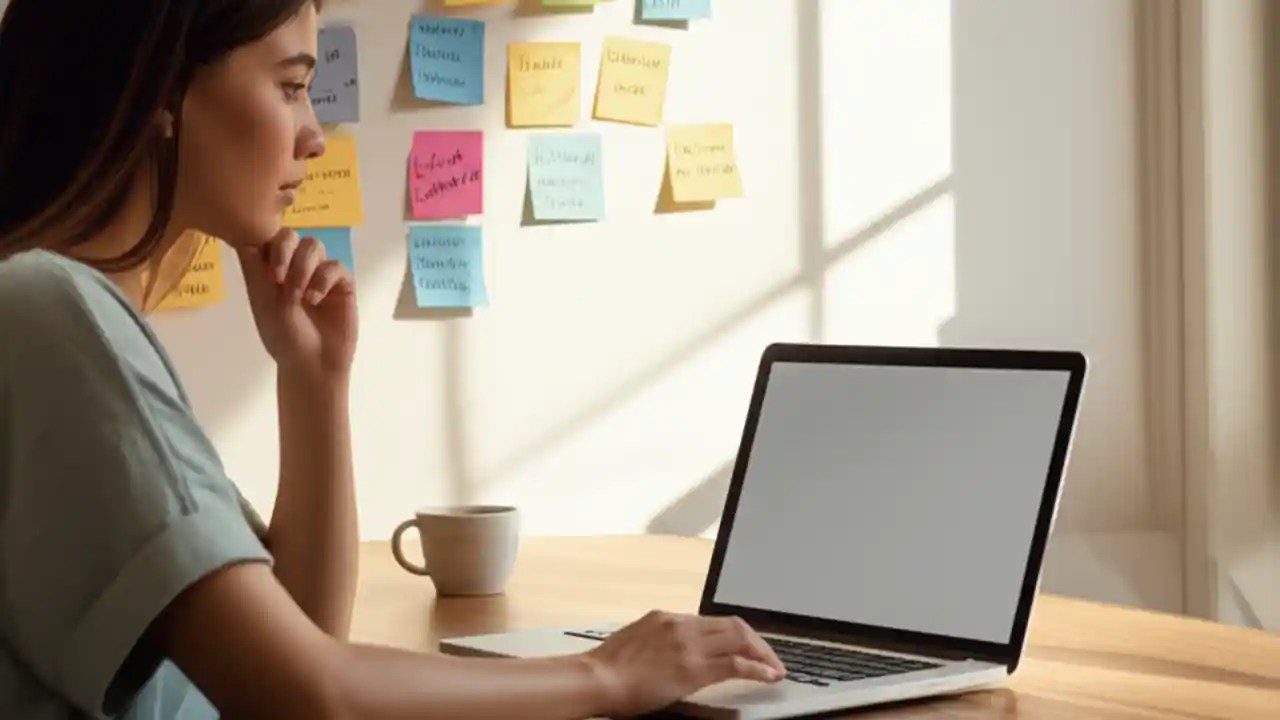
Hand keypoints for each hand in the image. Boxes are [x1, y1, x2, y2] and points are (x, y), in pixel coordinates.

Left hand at [237, 230, 357, 378]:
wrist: (312, 363)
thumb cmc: (283, 337)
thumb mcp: (262, 301)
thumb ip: (254, 269)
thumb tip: (242, 237)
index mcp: (272, 269)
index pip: (267, 238)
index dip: (264, 243)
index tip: (261, 267)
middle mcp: (295, 266)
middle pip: (290, 234)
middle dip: (284, 251)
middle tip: (277, 278)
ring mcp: (320, 272)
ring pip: (314, 245)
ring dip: (302, 268)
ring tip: (298, 297)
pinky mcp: (342, 282)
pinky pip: (334, 266)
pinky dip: (323, 280)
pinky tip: (315, 300)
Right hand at [582, 611, 785, 717]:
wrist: (598, 678)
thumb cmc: (609, 666)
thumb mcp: (637, 639)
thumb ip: (660, 638)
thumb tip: (675, 647)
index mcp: (667, 617)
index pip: (712, 621)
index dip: (736, 633)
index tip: (746, 646)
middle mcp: (682, 625)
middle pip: (733, 625)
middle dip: (756, 641)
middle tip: (768, 657)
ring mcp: (689, 645)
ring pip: (740, 639)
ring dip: (762, 653)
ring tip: (774, 667)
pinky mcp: (694, 669)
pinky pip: (735, 664)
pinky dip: (757, 668)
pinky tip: (768, 676)